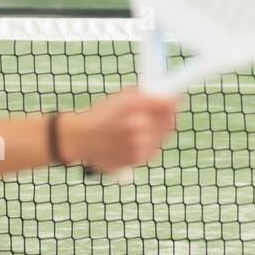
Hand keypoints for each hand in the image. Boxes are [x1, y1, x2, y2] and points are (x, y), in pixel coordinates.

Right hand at [63, 90, 179, 171]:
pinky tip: (133, 140)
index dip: (174, 102)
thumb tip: (169, 95)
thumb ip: (146, 96)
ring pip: (161, 137)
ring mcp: (137, 144)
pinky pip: (152, 150)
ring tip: (140, 128)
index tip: (175, 101)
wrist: (79, 138)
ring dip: (157, 132)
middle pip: (169, 122)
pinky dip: (148, 145)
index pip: (168, 104)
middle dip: (167, 117)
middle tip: (159, 115)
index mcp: (133, 106)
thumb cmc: (101, 115)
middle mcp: (137, 125)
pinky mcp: (136, 159)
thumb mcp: (121, 98)